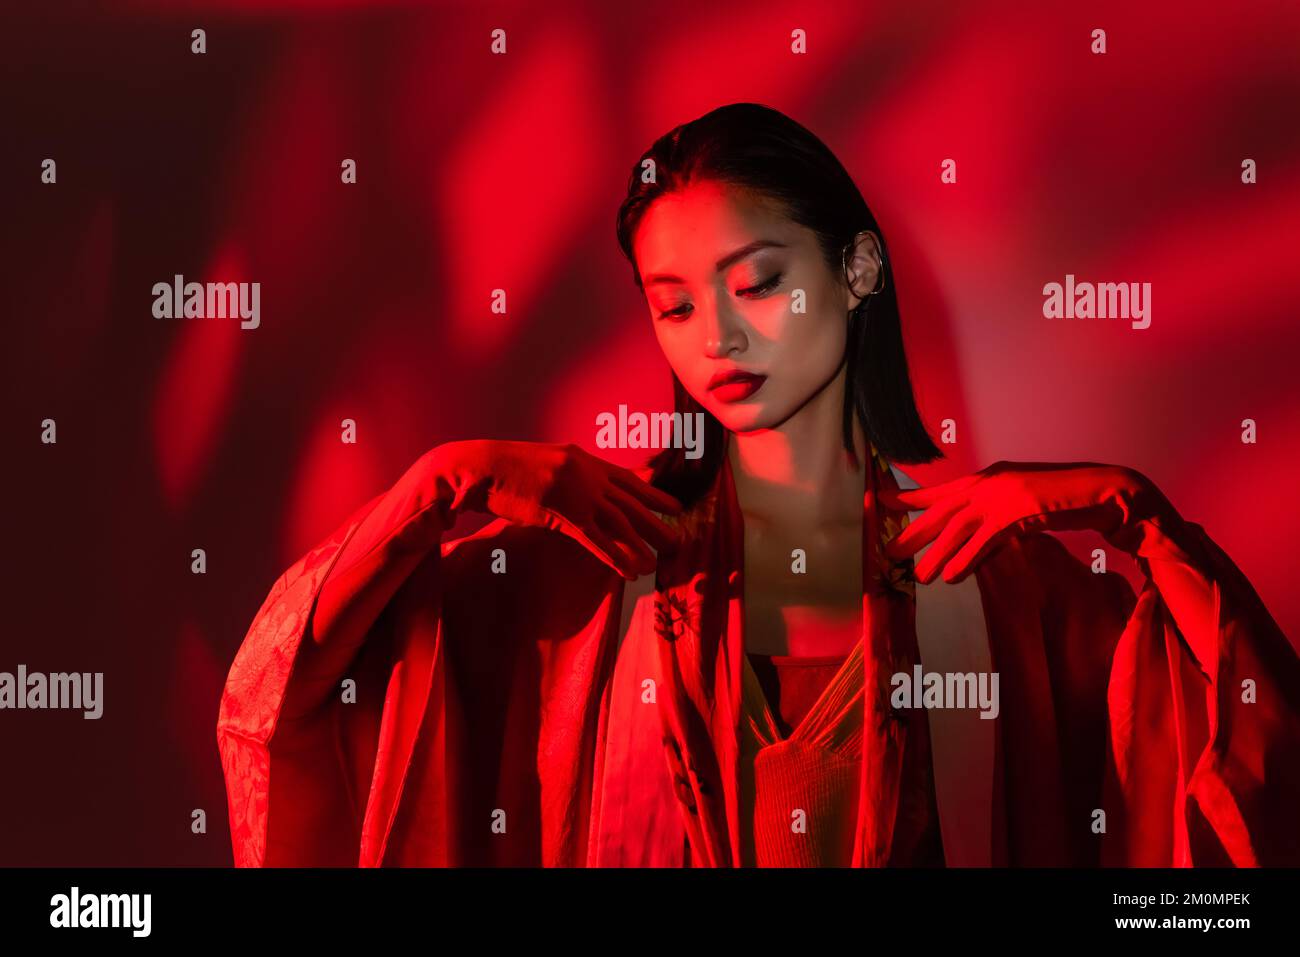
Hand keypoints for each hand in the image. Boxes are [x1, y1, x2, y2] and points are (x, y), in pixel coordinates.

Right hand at [424, 439, 682, 579]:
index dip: (653, 493)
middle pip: (631, 503)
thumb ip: (572, 474)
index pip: (627, 478)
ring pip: (619, 524)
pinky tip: (629, 572)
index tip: (675, 505)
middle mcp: (586, 474)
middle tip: (678, 540)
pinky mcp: (561, 515)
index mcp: (583, 459)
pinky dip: (615, 558)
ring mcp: (576, 494)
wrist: (480, 468)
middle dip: (657, 523)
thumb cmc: (507, 468)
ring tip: (658, 563)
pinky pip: (596, 541)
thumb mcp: (547, 463)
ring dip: (641, 546)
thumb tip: (587, 489)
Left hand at [879, 461, 1157, 583]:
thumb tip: (969, 541)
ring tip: (920, 577)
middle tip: (889, 554)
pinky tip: (953, 576)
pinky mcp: (1019, 512)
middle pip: (942, 510)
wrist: (1102, 489)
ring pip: (958, 528)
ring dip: (937, 555)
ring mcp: (1003, 496)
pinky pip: (985, 540)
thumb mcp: (1019, 504)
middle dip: (914, 532)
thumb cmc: (1062, 499)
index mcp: (988, 477)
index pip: (942, 490)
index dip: (911, 498)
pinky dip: (967, 559)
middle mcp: (989, 482)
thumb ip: (992, 518)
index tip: (883, 503)